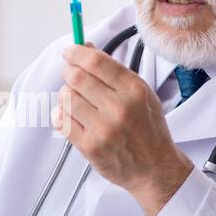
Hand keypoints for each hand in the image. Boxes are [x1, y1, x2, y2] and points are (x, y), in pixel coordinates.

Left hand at [54, 43, 193, 215]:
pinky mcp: (90, 147)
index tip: (70, 53)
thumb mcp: (141, 93)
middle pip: (76, 77)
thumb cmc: (147, 129)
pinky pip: (62, 121)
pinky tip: (72, 117)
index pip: (95, 61)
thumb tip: (85, 47)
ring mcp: (104, 129)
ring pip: (66, 98)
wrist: (154, 168)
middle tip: (70, 75)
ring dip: (66, 95)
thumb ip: (113, 70)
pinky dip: (61, 115)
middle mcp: (119, 108)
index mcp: (134, 90)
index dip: (76, 53)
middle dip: (68, 72)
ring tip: (76, 101)